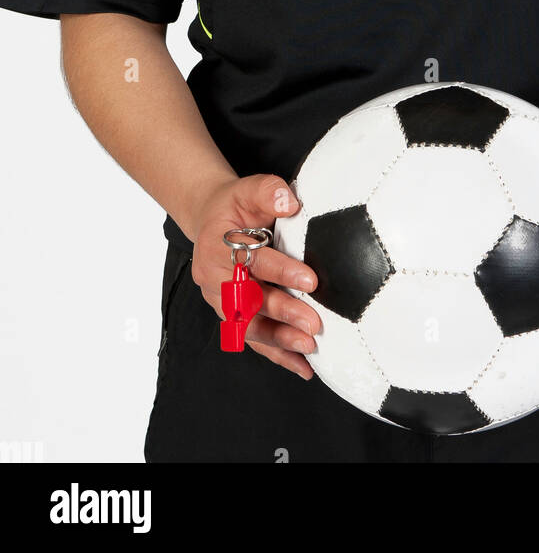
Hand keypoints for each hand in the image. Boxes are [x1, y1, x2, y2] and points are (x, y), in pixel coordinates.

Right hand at [190, 173, 320, 377]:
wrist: (210, 219)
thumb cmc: (234, 204)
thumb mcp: (248, 188)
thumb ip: (269, 192)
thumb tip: (290, 203)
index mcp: (217, 244)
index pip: (251, 260)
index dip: (281, 271)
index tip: (311, 281)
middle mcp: (214, 276)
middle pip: (248, 299)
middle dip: (282, 312)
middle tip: (313, 323)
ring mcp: (219, 300)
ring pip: (247, 325)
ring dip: (279, 339)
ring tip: (308, 348)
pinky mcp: (229, 315)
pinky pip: (251, 338)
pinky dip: (276, 354)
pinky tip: (301, 366)